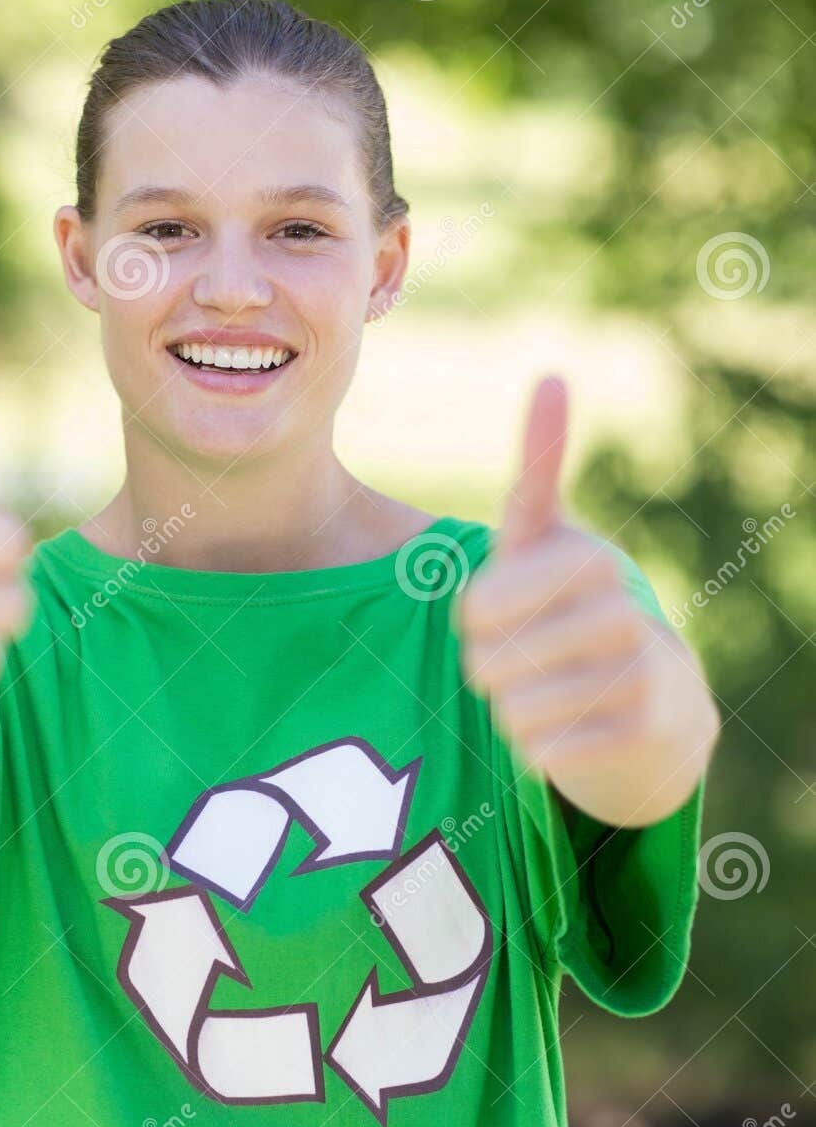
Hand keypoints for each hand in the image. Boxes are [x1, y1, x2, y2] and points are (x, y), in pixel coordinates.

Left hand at [454, 377, 711, 821]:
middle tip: (510, 664)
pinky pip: (550, 751)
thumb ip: (541, 469)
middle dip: (487, 671)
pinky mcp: (646, 734)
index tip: (483, 617)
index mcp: (591, 560)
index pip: (480, 604)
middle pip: (495, 661)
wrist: (655, 704)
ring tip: (539, 694)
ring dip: (512, 711)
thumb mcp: (549, 541)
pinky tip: (564, 731)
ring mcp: (642, 675)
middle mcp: (626, 612)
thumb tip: (554, 375)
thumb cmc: (576, 609)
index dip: (471, 620)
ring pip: (520, 708)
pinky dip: (540, 748)